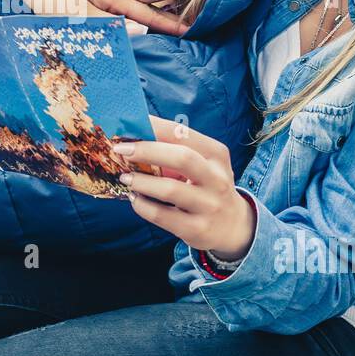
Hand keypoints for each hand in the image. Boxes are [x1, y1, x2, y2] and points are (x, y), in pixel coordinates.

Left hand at [113, 116, 255, 259]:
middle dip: (146, 151)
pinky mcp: (197, 229)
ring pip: (170, 189)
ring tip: (125, 177)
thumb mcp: (203, 164)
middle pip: (181, 158)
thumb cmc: (207, 186)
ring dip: (141, 181)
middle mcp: (217, 178)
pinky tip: (135, 199)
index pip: (183, 133)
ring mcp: (209, 205)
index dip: (153, 127)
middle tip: (120, 150)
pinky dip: (143, 205)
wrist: (233, 226)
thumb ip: (175, 150)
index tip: (127, 126)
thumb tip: (133, 135)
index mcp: (216, 155)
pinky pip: (162, 215)